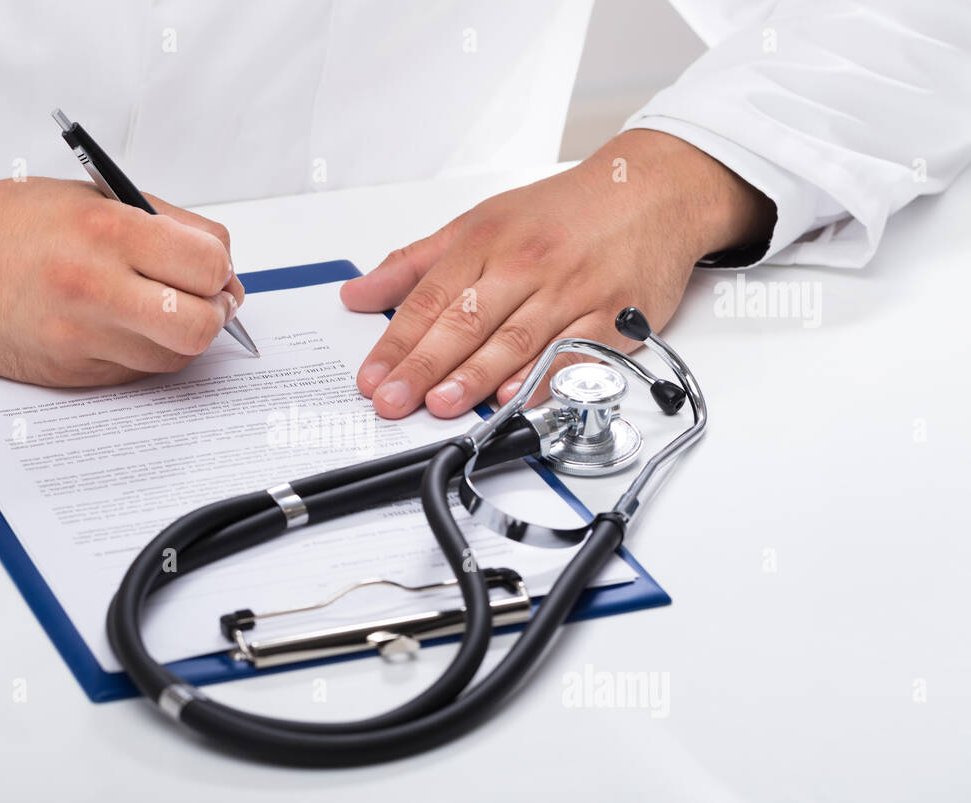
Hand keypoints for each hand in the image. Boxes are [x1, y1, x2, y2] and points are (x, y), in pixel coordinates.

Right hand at [0, 176, 243, 385]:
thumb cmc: (13, 223)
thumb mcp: (93, 197)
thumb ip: (164, 224)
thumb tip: (220, 261)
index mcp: (106, 232)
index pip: (208, 265)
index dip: (220, 269)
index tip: (211, 266)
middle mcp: (95, 289)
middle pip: (201, 325)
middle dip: (214, 312)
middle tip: (202, 297)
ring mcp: (82, 339)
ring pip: (175, 357)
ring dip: (180, 335)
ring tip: (155, 307)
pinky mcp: (73, 374)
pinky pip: (138, 372)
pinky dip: (144, 352)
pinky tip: (122, 325)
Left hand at [340, 129, 775, 417]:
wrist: (652, 189)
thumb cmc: (565, 211)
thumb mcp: (480, 222)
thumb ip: (417, 265)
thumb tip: (358, 294)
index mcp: (489, 241)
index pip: (431, 298)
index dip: (398, 341)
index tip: (373, 377)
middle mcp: (529, 265)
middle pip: (468, 321)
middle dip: (426, 365)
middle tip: (394, 400)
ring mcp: (573, 291)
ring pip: (518, 339)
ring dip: (478, 377)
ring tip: (443, 405)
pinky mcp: (614, 316)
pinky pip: (576, 352)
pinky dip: (547, 377)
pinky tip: (519, 396)